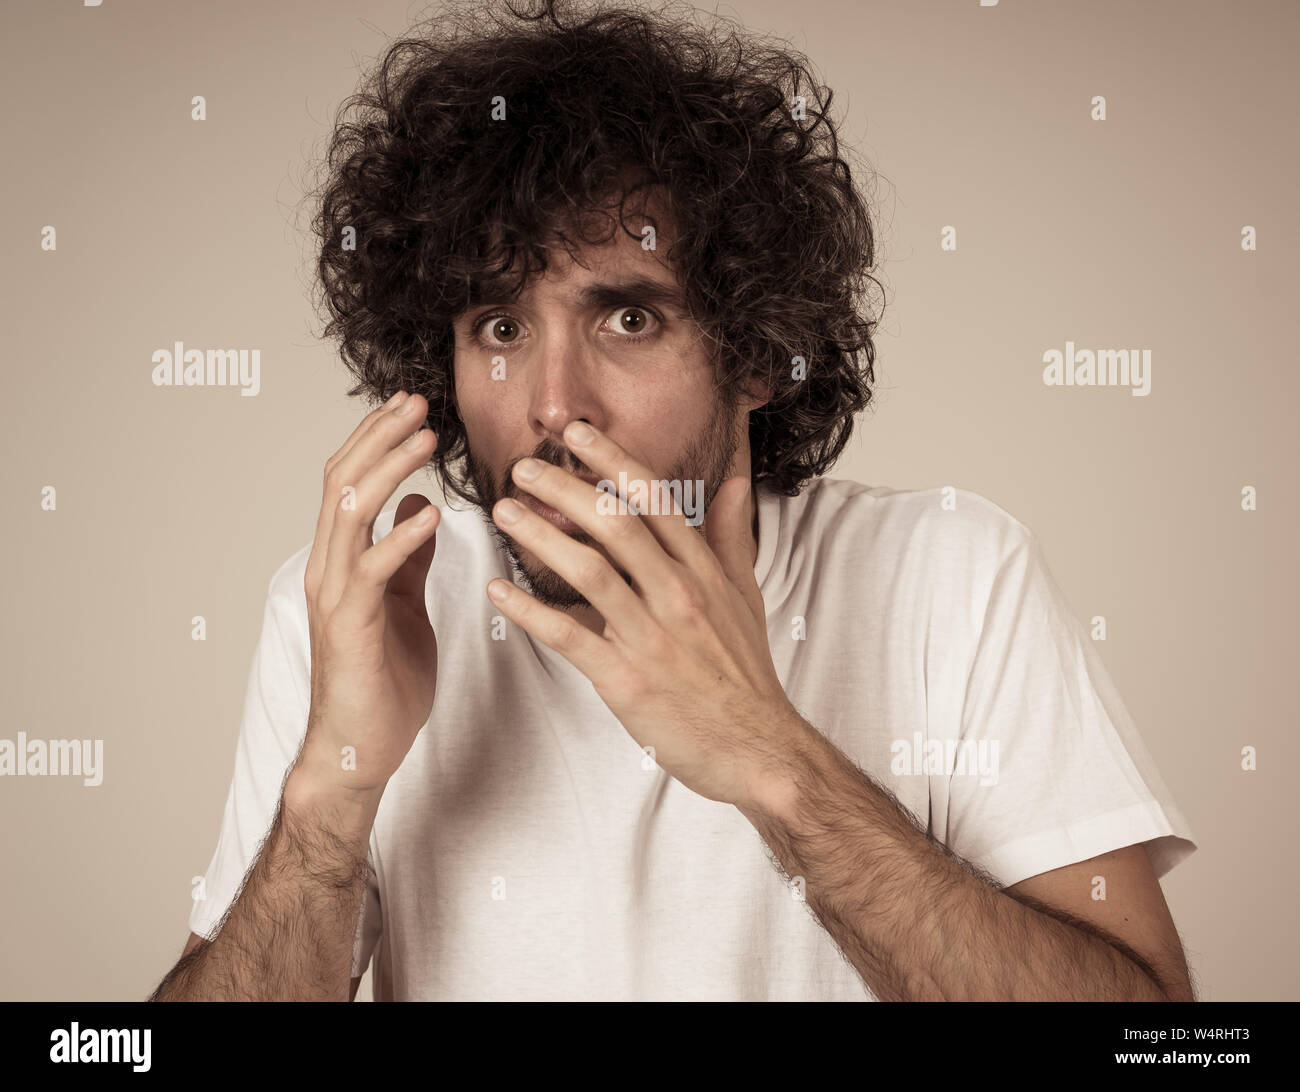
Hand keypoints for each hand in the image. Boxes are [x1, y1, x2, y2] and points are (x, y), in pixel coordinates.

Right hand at [296, 391, 439, 797]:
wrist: (360, 749)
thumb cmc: (383, 681)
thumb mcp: (403, 604)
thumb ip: (405, 558)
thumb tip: (415, 509)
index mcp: (342, 560)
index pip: (352, 482)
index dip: (377, 439)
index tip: (411, 407)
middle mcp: (329, 568)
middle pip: (345, 483)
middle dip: (380, 437)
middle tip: (417, 404)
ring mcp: (335, 596)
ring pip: (350, 514)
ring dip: (388, 470)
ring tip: (425, 439)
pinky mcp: (352, 627)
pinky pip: (371, 572)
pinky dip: (399, 538)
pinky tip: (430, 515)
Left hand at [485, 420, 805, 809]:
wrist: (757, 749)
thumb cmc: (745, 674)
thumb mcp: (747, 596)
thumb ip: (732, 536)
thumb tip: (732, 483)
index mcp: (703, 572)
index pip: (655, 500)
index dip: (612, 461)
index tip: (577, 433)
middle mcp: (678, 595)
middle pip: (617, 524)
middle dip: (566, 488)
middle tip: (524, 466)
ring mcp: (652, 637)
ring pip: (589, 571)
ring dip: (541, 537)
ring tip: (505, 513)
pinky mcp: (627, 680)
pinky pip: (570, 637)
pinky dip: (531, 612)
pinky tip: (499, 591)